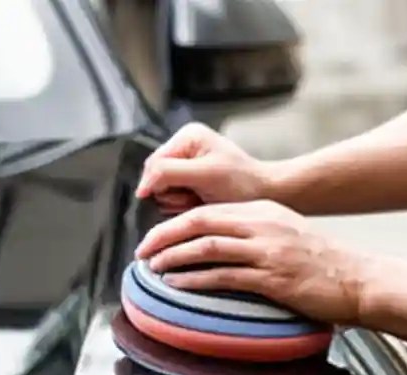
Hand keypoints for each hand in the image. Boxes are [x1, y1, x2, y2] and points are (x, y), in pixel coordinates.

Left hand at [135, 200, 369, 325]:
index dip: (174, 224)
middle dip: (164, 236)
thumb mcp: (285, 234)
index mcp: (263, 211)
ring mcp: (267, 250)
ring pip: (207, 246)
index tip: (153, 239)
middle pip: (200, 222)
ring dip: (174, 258)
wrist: (357, 280)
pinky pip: (223, 275)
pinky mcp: (272, 277)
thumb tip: (215, 243)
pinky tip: (177, 284)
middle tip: (142, 252)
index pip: (207, 210)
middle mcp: (262, 225)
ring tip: (153, 268)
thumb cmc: (320, 263)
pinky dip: (194, 279)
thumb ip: (253, 233)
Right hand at [136, 123, 280, 214]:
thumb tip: (141, 187)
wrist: (266, 197)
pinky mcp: (191, 183)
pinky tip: (203, 203)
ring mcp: (187, 166)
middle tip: (198, 195)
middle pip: (156, 179)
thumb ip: (168, 174)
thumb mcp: (203, 174)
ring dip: (181, 202)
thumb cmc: (242, 184)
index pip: (153, 163)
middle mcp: (184, 148)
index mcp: (187, 137)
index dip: (158, 184)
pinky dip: (187, 206)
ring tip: (203, 199)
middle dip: (174, 193)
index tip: (179, 195)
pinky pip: (174, 200)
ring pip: (163, 192)